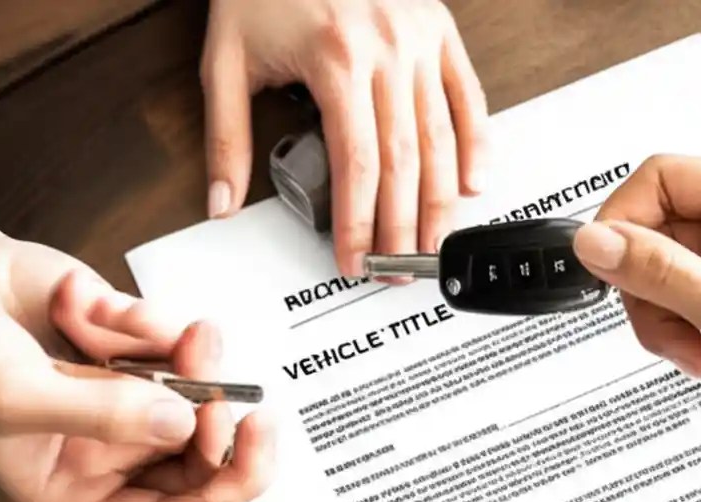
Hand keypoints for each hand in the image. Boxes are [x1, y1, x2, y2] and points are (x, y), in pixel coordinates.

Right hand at [0, 238, 274, 501]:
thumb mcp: (14, 395)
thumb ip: (101, 414)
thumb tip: (183, 423)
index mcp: (77, 490)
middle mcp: (109, 451)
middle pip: (202, 464)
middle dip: (226, 436)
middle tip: (245, 410)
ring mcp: (125, 400)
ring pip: (199, 397)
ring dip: (197, 362)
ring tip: (185, 336)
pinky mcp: (131, 353)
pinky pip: (172, 343)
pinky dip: (147, 322)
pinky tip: (84, 306)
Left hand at [201, 0, 488, 274]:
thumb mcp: (226, 58)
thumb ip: (227, 136)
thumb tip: (223, 202)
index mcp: (336, 59)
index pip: (356, 164)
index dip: (360, 223)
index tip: (355, 260)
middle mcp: (388, 51)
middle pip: (405, 161)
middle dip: (403, 227)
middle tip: (398, 271)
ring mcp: (421, 41)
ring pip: (442, 138)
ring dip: (441, 202)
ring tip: (433, 246)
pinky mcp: (440, 31)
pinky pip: (469, 98)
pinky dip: (477, 145)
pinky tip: (475, 185)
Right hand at [571, 155, 700, 465]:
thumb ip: (657, 272)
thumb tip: (595, 239)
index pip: (660, 177)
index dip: (623, 222)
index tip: (609, 270)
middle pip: (658, 227)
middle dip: (647, 285)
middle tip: (666, 329)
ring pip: (670, 267)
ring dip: (665, 314)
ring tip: (694, 351)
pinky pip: (693, 295)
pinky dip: (686, 327)